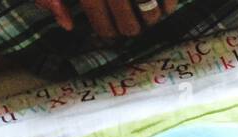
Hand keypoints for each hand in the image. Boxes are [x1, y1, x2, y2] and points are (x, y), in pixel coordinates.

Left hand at [36, 1, 178, 35]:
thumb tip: (68, 24)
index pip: (103, 25)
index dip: (106, 31)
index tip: (108, 29)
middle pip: (130, 28)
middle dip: (129, 28)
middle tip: (128, 20)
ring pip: (151, 17)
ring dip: (150, 18)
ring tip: (143, 8)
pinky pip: (169, 4)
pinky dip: (167, 6)